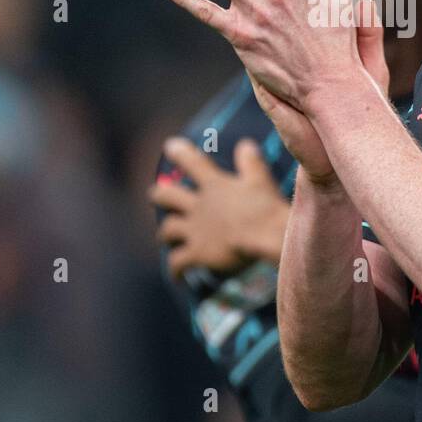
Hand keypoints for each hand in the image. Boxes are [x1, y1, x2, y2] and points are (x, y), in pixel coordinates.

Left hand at [151, 137, 290, 276]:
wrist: (265, 236)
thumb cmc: (265, 206)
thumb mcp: (260, 179)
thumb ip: (251, 162)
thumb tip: (245, 144)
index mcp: (214, 185)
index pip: (193, 163)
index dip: (180, 153)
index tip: (170, 146)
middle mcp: (198, 205)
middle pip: (167, 196)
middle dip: (160, 195)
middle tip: (155, 194)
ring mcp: (194, 230)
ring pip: (167, 230)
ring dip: (165, 234)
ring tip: (166, 238)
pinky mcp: (196, 253)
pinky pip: (177, 263)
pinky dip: (175, 270)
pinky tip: (177, 277)